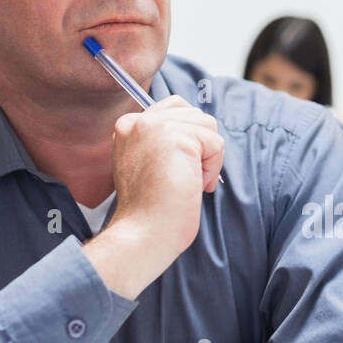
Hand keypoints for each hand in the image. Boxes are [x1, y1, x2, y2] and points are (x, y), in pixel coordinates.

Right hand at [82, 96, 222, 298]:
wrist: (144, 234)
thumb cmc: (150, 210)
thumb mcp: (148, 165)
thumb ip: (163, 142)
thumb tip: (200, 130)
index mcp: (128, 127)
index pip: (174, 108)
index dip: (189, 137)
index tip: (179, 169)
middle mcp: (137, 121)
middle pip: (194, 114)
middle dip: (200, 146)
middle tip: (186, 178)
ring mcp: (154, 126)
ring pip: (208, 126)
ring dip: (207, 158)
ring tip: (189, 182)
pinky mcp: (176, 137)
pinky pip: (215, 143)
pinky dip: (213, 168)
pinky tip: (195, 186)